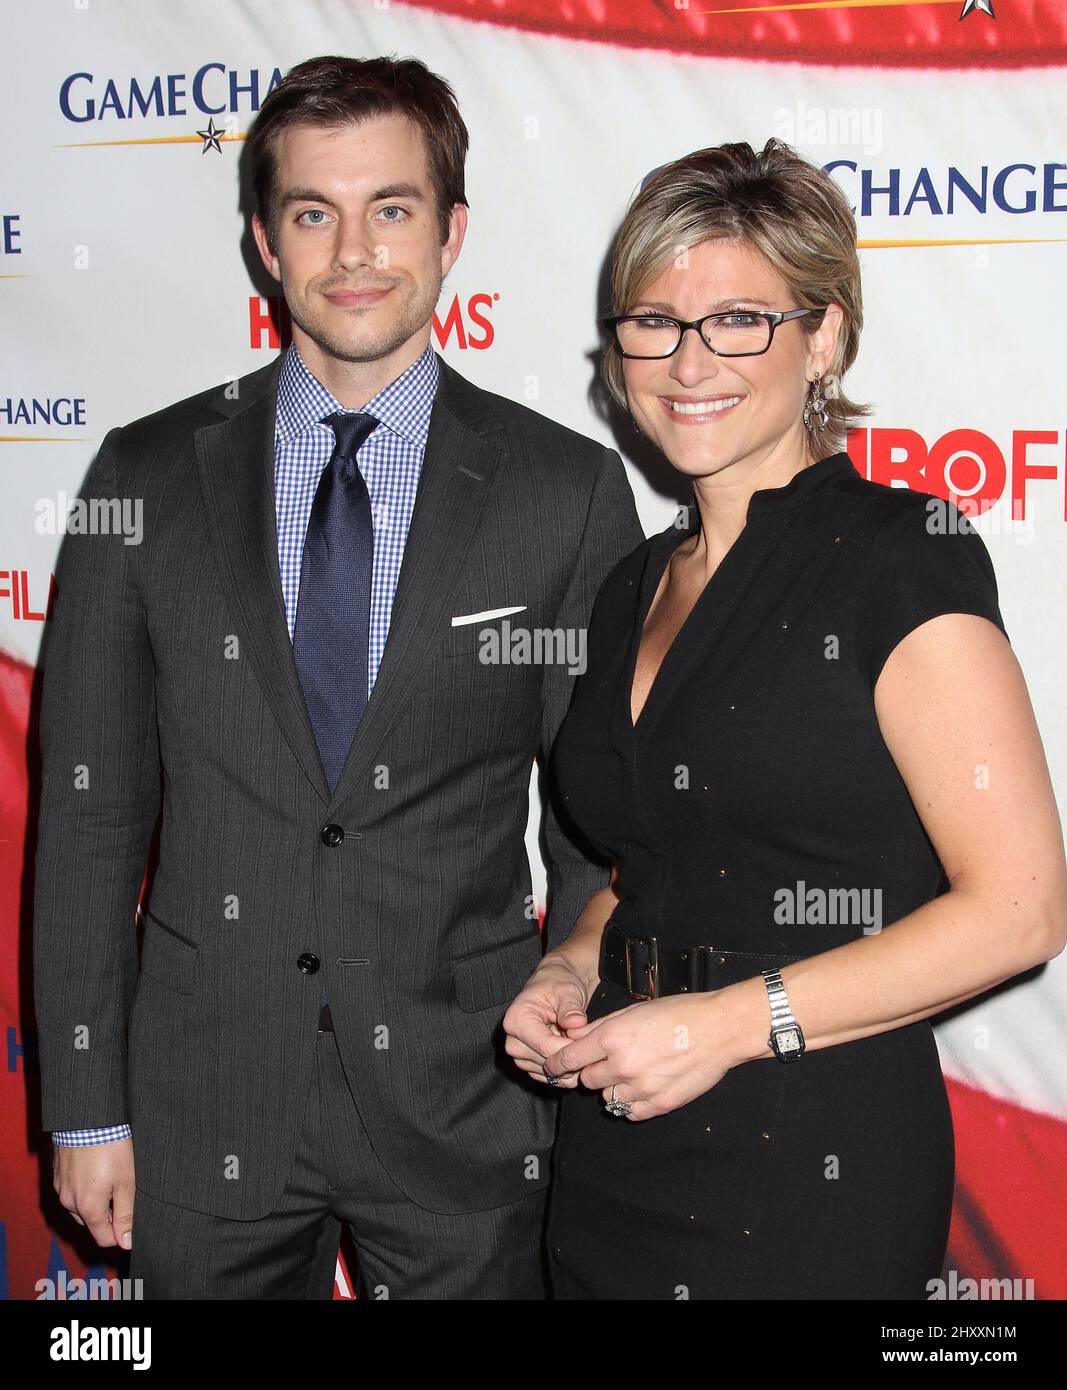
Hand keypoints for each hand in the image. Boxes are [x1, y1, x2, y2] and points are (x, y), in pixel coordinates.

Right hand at [52, 1138, 135, 1249]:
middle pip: (92, 1222)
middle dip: (108, 1216)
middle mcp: (70, 1203)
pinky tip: (96, 1171)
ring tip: (110, 1179)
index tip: (131, 1221)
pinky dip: (83, 1189)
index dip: (120, 1234)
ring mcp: (61, 1189)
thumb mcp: (126, 1182)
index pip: (103, 1238)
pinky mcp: (57, 1176)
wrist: (88, 1119)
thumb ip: (126, 1214)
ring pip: (80, 1207)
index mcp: (88, 1208)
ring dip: (94, 1202)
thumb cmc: (111, 1148)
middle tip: (123, 1193)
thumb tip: (126, 1242)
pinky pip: (71, 1192)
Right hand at [504, 955, 597, 1088]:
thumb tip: (576, 1024)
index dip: (571, 1048)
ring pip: (548, 1074)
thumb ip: (570, 1008)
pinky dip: (564, 1073)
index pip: (546, 1047)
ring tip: (583, 1049)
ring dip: (569, 1067)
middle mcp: (513, 1041)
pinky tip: (577, 1058)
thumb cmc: (558, 985)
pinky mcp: (528, 1063)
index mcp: (516, 1020)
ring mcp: (519, 1055)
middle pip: (546, 1063)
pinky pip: (548, 1077)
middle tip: (591, 1049)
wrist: (553, 986)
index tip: (590, 1043)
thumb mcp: (567, 991)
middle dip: (571, 1059)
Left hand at [542, 992, 737, 1119]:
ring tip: (633, 1071)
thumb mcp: (632, 1011)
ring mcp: (642, 1088)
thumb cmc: (677, 1013)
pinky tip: (644, 1085)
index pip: (568, 1059)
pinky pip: (630, 1112)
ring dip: (613, 1087)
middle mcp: (623, 1065)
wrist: (719, 1029)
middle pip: (587, 1080)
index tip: (554, 1067)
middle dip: (593, 1070)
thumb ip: (599, 1028)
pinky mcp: (660, 1104)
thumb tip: (573, 1039)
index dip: (557, 1063)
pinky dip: (632, 1102)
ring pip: (607, 1098)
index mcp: (613, 1037)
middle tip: (610, 1060)